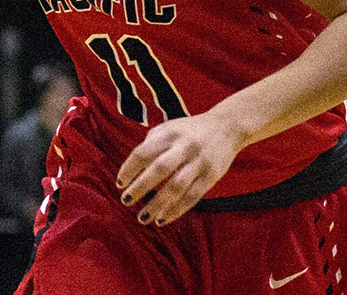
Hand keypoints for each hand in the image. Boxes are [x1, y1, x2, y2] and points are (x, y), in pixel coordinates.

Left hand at [114, 112, 242, 226]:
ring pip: (177, 187)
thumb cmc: (190, 131)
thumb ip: (150, 143)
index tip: (119, 184)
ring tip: (143, 218)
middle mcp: (184, 147)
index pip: (144, 152)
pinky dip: (176, 210)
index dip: (129, 169)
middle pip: (160, 169)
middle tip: (125, 201)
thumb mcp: (170, 128)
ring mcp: (199, 162)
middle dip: (140, 187)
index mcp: (170, 134)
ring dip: (158, 205)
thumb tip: (131, 167)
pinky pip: (192, 196)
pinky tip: (163, 219)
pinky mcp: (211, 175)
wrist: (227, 127)